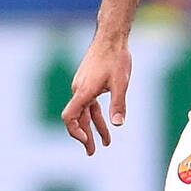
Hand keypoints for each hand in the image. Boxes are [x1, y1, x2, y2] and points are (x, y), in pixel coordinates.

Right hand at [61, 37, 131, 154]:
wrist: (111, 37)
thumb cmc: (116, 58)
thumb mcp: (121, 83)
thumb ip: (118, 104)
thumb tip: (118, 124)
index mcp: (84, 91)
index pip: (70, 117)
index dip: (75, 131)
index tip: (86, 141)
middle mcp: (79, 90)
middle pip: (78, 119)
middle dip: (85, 137)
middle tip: (92, 152)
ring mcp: (82, 86)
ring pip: (86, 112)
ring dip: (94, 127)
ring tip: (106, 142)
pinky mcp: (87, 82)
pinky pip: (89, 103)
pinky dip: (96, 115)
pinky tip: (105, 121)